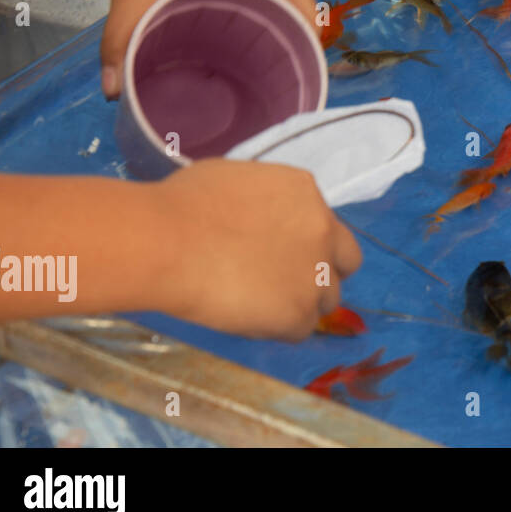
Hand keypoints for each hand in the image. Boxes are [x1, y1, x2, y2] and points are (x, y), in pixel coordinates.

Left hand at [100, 0, 316, 98]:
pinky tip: (218, 49)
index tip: (307, 54)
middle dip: (293, 35)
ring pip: (261, 5)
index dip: (310, 22)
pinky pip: (238, 4)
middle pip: (286, 5)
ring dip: (267, 30)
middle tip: (282, 72)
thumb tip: (114, 92)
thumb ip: (119, 43)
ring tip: (256, 70)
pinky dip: (240, 23)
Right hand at [152, 159, 361, 339]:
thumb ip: (264, 203)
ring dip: (299, 303)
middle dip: (322, 274)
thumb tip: (257, 218)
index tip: (283, 254)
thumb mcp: (237, 182)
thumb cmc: (182, 205)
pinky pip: (299, 328)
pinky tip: (245, 319)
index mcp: (305, 192)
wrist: (167, 242)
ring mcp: (316, 273)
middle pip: (344, 262)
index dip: (308, 243)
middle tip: (285, 285)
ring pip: (325, 299)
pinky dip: (276, 328)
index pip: (326, 224)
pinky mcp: (300, 312)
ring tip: (256, 306)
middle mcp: (323, 229)